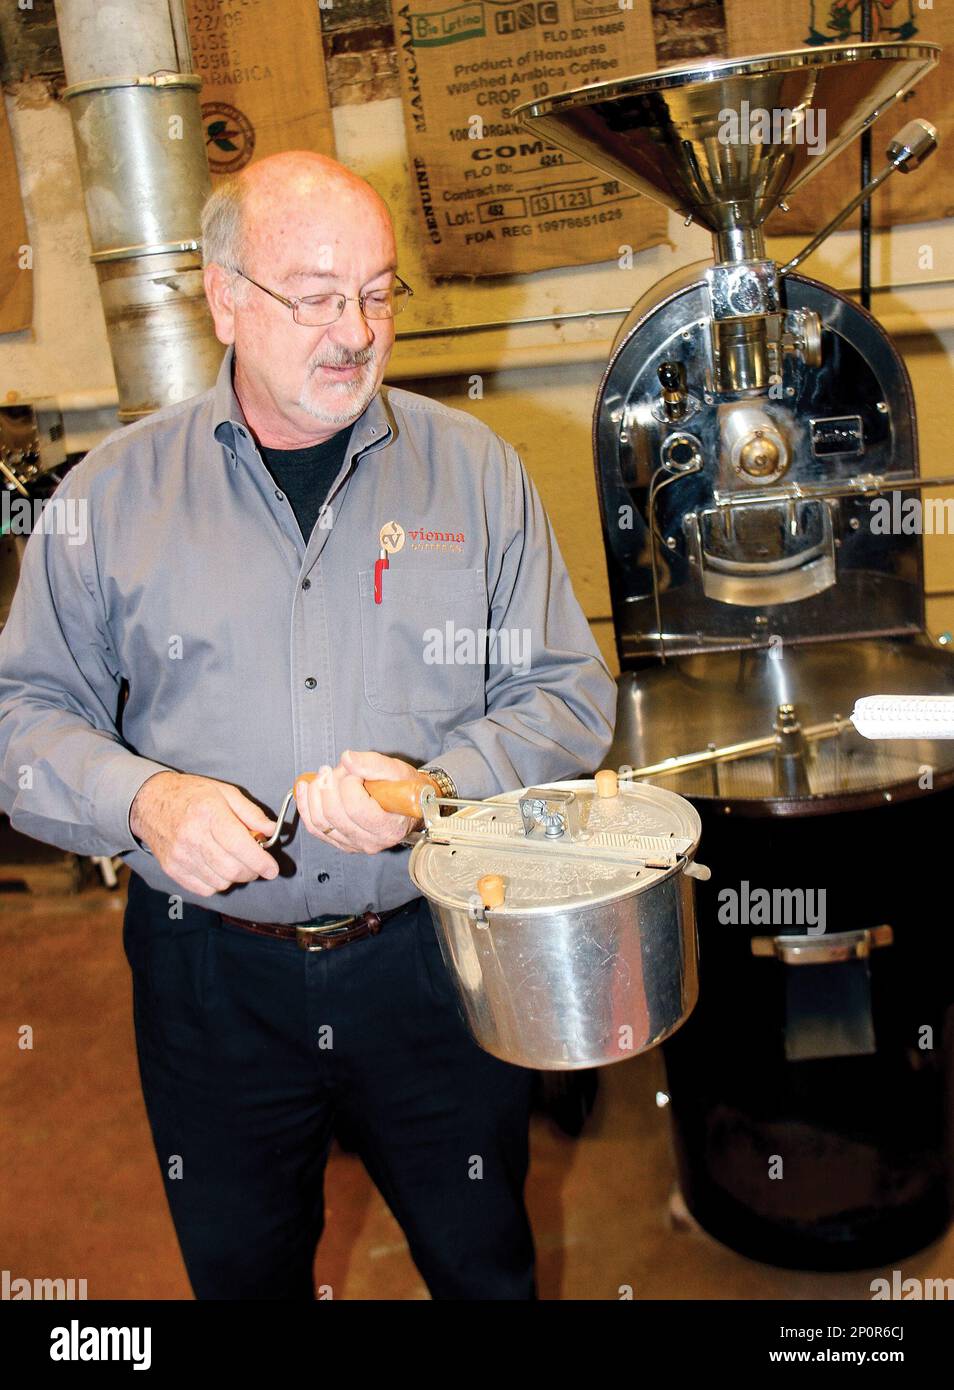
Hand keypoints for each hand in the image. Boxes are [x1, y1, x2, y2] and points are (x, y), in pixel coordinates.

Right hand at [129, 770, 278, 897]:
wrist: (150, 802)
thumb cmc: (191, 795)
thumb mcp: (225, 792)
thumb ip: (251, 812)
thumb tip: (271, 830)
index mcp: (208, 813)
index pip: (239, 845)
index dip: (260, 861)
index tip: (272, 869)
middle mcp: (192, 836)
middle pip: (232, 869)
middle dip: (252, 871)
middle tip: (257, 864)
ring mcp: (180, 856)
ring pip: (220, 882)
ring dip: (235, 877)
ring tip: (235, 862)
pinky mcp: (172, 869)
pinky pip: (204, 889)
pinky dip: (218, 883)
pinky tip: (218, 868)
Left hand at [294, 749, 418, 854]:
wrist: (408, 805)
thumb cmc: (406, 789)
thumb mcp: (398, 771)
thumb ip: (374, 764)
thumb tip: (347, 759)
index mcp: (389, 827)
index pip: (356, 808)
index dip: (348, 783)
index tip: (353, 770)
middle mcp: (371, 842)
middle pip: (335, 815)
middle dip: (329, 785)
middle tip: (336, 769)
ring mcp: (353, 845)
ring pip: (321, 822)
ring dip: (315, 794)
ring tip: (323, 775)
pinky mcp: (340, 842)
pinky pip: (314, 828)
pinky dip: (306, 806)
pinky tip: (306, 787)